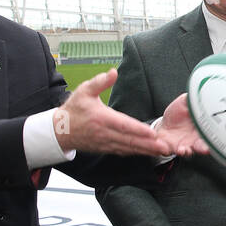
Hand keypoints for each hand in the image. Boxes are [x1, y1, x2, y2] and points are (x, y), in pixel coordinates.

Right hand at [54, 72, 206, 157]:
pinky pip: (124, 152)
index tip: (153, 132)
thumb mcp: (84, 90)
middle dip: (149, 144)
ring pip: (129, 148)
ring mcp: (105, 143)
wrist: (60, 130)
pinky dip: (137, 153)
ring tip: (162, 151)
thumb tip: (113, 72)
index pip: (123, 125)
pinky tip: (149, 153)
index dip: (138, 130)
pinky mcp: (106, 149)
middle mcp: (104, 133)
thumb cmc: (73, 109)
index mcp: (101, 118)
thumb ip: (100, 81)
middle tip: (165, 146)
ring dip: (146, 151)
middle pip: (130, 140)